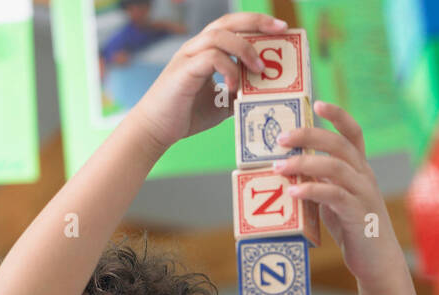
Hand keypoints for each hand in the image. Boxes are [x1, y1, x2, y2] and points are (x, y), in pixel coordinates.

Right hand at [136, 10, 288, 150]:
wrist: (157, 129)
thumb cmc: (187, 115)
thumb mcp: (222, 102)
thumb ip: (238, 91)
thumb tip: (263, 90)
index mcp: (206, 51)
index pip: (234, 27)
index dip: (256, 24)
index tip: (281, 30)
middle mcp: (197, 47)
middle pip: (228, 21)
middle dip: (256, 22)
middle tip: (280, 29)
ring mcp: (189, 56)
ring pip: (219, 36)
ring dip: (244, 50)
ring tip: (259, 70)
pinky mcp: (183, 71)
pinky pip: (210, 57)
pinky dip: (227, 68)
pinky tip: (234, 86)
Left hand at [272, 101, 406, 287]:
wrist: (378, 262)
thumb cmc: (354, 230)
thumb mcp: (336, 201)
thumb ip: (321, 183)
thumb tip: (292, 171)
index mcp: (361, 169)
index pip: (354, 133)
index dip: (337, 116)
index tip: (317, 104)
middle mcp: (365, 176)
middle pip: (339, 144)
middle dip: (308, 136)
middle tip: (281, 138)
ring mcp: (363, 194)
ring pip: (334, 167)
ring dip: (303, 164)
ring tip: (279, 168)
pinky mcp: (357, 214)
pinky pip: (333, 195)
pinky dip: (312, 190)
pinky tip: (294, 191)